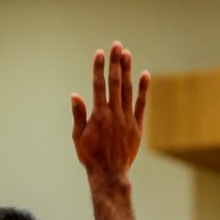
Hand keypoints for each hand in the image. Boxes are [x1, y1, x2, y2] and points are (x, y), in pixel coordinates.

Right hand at [70, 42, 148, 183]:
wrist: (109, 173)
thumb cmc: (90, 156)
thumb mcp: (78, 136)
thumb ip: (79, 115)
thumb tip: (75, 95)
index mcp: (98, 115)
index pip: (98, 85)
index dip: (99, 68)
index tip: (99, 53)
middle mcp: (114, 113)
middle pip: (115, 82)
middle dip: (115, 62)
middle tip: (116, 45)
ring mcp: (127, 119)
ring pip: (128, 90)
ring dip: (127, 71)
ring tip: (127, 54)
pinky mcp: (137, 126)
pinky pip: (141, 104)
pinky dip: (143, 89)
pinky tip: (144, 75)